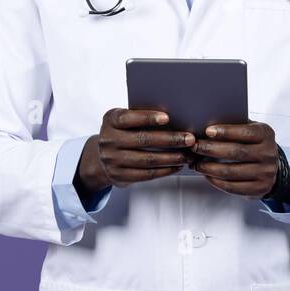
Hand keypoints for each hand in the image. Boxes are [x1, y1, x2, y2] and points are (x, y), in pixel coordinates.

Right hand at [77, 108, 196, 191]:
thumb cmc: (121, 133)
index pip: (128, 118)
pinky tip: (177, 166)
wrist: (100, 158)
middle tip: (189, 139)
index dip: (147, 118)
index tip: (167, 118)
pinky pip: (146, 174)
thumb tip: (174, 114)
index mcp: (110, 121)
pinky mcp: (119, 176)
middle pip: (142, 140)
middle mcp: (109, 140)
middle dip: (170, 139)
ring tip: (187, 155)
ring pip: (147, 160)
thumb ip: (139, 117)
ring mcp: (112, 160)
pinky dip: (164, 170)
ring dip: (171, 158)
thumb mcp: (123, 121)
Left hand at [188, 121, 278, 197]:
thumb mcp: (251, 130)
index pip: (245, 132)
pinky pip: (233, 187)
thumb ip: (236, 126)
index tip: (207, 131)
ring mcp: (265, 172)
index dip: (225, 132)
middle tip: (194, 147)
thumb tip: (208, 124)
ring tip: (196, 164)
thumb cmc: (254, 144)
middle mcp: (268, 153)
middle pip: (236, 152)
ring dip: (209, 168)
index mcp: (265, 135)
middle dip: (211, 149)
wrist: (272, 167)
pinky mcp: (259, 188)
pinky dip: (217, 182)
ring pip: (232, 171)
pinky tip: (207, 175)